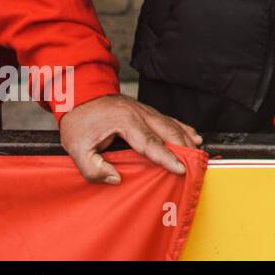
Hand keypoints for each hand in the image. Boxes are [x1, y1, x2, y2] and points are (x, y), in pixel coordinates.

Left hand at [58, 94, 202, 183]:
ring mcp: (145, 110)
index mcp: (125, 122)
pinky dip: (183, 128)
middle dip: (184, 149)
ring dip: (186, 139)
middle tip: (196, 164)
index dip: (167, 157)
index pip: (151, 143)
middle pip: (169, 132)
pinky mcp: (146, 111)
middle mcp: (140, 113)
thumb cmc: (80, 121)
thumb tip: (115, 178)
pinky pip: (169, 119)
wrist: (80, 95)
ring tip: (198, 153)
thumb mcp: (76, 148)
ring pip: (172, 124)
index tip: (180, 168)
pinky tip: (193, 135)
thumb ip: (92, 168)